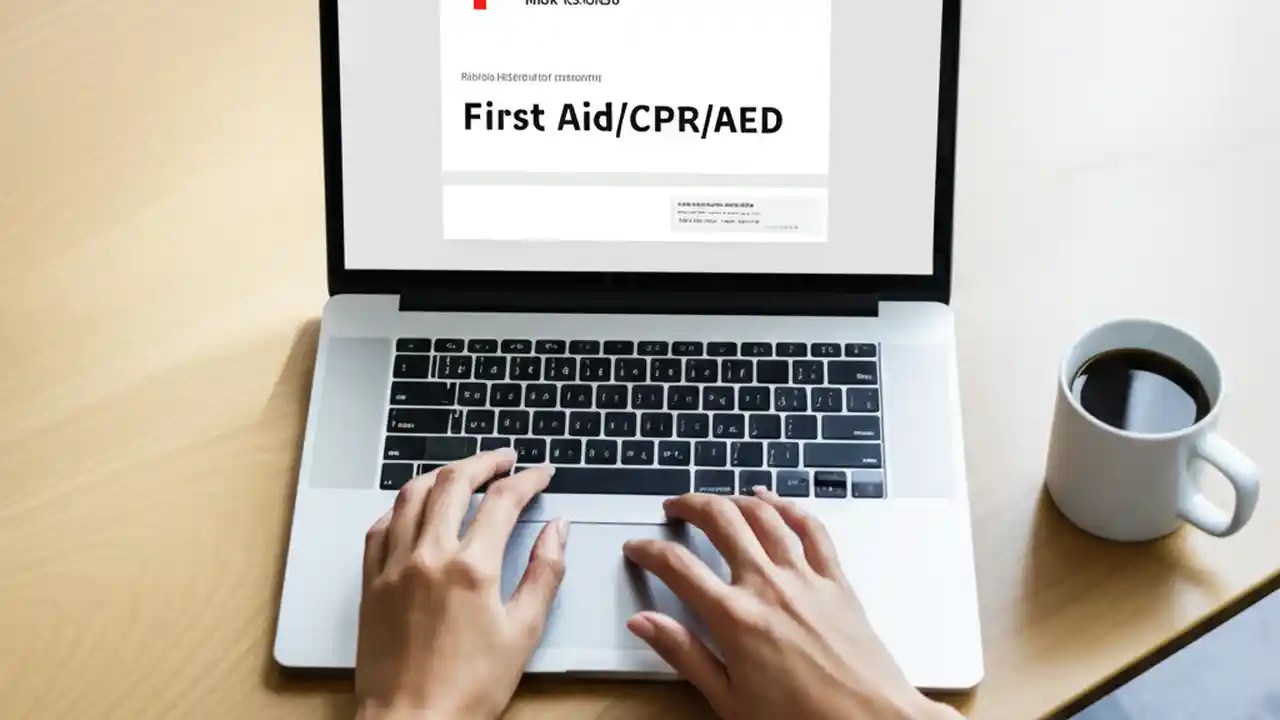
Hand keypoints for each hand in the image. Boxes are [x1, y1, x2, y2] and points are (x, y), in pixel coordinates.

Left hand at [355, 449, 566, 719]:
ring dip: (441, 474)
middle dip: (484, 462)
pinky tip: (415, 508)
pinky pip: (381, 525)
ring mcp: (393, 566)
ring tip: (462, 473)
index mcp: (471, 567)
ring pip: (412, 494)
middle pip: (454, 482)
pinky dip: (402, 506)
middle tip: (504, 459)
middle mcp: (428, 556)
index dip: (527, 479)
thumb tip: (557, 531)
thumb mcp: (523, 632)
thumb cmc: (468, 689)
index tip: (541, 474)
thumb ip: (544, 572)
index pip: (503, 501)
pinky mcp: (370, 582)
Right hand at [623, 489, 961, 719]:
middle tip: (674, 507)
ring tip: (716, 500)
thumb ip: (684, 654)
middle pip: (720, 521)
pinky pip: (811, 528)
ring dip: (733, 499)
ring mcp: (804, 577)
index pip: (677, 567)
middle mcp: (768, 586)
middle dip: (690, 505)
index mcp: (735, 618)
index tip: (637, 548)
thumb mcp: (729, 698)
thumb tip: (644, 624)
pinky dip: (788, 507)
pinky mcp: (835, 580)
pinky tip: (773, 501)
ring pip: (763, 514)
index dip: (649, 551)